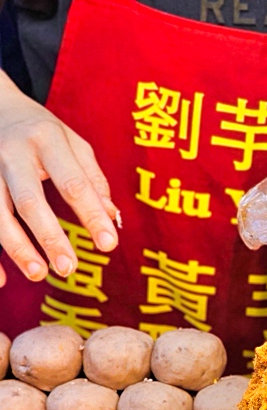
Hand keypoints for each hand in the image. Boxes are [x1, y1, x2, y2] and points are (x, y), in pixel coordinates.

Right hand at [0, 75, 117, 287]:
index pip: (74, 184)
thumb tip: (112, 217)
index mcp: (47, 140)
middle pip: (29, 200)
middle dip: (50, 237)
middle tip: (69, 268)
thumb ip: (92, 178)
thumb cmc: (40, 129)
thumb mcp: (72, 141)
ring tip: (40, 273)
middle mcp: (12, 152)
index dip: (92, 215)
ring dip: (16, 247)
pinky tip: (2, 280)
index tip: (109, 244)